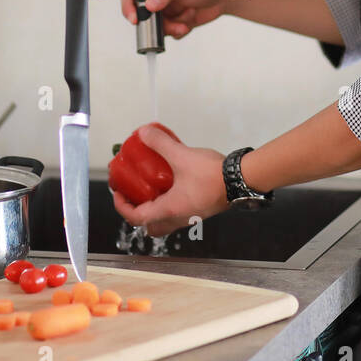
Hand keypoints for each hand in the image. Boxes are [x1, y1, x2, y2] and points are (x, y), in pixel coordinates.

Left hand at [111, 124, 228, 236]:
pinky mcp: (200, 211)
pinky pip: (178, 214)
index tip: (119, 192)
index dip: (122, 206)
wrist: (242, 180)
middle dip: (138, 214)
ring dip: (154, 210)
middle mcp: (178, 218)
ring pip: (165, 223)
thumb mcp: (181, 155)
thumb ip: (161, 143)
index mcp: (169, 210)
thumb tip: (143, 133)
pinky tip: (171, 184)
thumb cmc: (212, 174)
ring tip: (151, 189)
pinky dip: (168, 204)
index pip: (137, 217)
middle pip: (151, 227)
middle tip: (134, 195)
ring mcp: (191, 217)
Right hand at [119, 0, 228, 40]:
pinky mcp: (175, 21)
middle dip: (155, 24)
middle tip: (168, 26)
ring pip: (157, 27)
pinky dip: (180, 30)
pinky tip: (191, 20)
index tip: (134, 19)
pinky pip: (170, 33)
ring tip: (186, 21)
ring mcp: (166, 9)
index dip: (128, 6)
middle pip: (143, 15)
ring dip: (171, 28)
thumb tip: (148, 5)